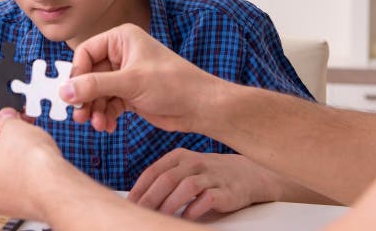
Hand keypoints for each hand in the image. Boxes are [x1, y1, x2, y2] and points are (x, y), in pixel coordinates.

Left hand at [0, 103, 66, 221]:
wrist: (55, 190)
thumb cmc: (30, 165)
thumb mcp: (13, 127)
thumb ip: (4, 119)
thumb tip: (6, 117)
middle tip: (2, 116)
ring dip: (3, 143)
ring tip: (19, 126)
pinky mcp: (8, 204)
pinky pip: (2, 177)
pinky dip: (10, 159)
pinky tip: (25, 144)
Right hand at [62, 23, 224, 132]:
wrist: (201, 107)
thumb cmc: (173, 84)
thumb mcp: (130, 82)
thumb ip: (94, 86)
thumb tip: (64, 91)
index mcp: (121, 39)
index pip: (85, 53)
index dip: (77, 74)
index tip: (72, 95)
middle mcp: (121, 54)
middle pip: (88, 75)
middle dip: (85, 97)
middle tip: (80, 116)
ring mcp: (125, 75)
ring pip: (97, 92)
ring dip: (95, 110)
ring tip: (98, 125)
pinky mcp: (129, 94)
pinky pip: (108, 104)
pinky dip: (105, 116)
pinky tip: (108, 126)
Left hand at [130, 148, 281, 219]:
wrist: (247, 174)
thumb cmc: (208, 175)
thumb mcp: (186, 169)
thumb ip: (165, 179)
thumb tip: (138, 199)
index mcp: (180, 156)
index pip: (153, 171)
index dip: (139, 189)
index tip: (128, 205)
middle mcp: (194, 162)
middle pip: (166, 179)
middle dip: (149, 199)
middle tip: (139, 214)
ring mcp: (210, 175)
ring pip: (184, 188)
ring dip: (169, 205)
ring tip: (158, 218)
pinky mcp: (225, 190)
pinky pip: (206, 199)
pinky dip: (193, 209)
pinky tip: (184, 218)